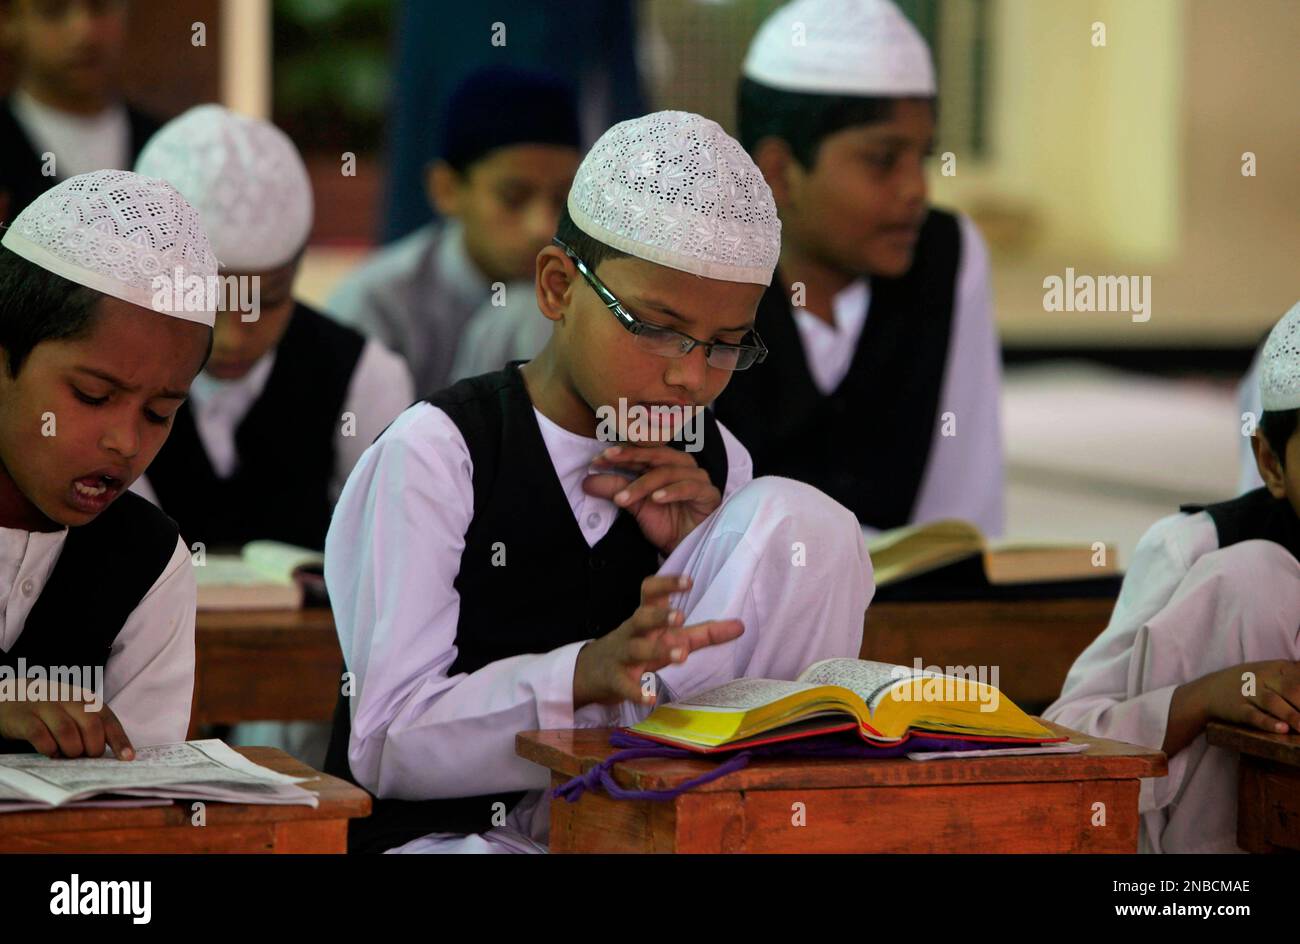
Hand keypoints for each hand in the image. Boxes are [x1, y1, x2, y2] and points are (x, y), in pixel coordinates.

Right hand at [0, 694, 135, 758]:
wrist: (9, 696)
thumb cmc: (49, 709)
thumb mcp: (73, 710)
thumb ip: (89, 725)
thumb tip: (110, 753)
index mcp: (84, 699)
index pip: (108, 719)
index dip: (119, 739)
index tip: (128, 757)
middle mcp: (67, 699)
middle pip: (90, 725)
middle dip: (93, 747)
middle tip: (87, 756)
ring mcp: (45, 706)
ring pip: (67, 731)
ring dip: (71, 749)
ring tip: (68, 755)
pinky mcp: (24, 718)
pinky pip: (40, 736)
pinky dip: (49, 749)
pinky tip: (50, 752)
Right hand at [572, 574, 742, 708]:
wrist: (591, 671)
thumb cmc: (639, 647)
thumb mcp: (670, 638)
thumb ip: (705, 633)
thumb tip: (742, 625)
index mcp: (646, 618)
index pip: (650, 592)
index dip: (667, 584)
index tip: (689, 581)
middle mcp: (633, 632)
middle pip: (641, 617)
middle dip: (658, 616)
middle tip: (679, 617)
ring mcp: (622, 656)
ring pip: (635, 649)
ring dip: (656, 650)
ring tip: (680, 655)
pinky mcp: (615, 680)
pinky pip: (624, 685)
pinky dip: (637, 691)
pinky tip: (650, 699)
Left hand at [583, 444, 721, 554]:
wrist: (686, 547)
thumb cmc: (665, 524)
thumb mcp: (634, 506)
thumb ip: (614, 490)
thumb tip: (586, 481)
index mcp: (665, 463)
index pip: (642, 451)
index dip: (619, 454)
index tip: (596, 460)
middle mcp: (683, 465)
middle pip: (656, 453)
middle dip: (629, 456)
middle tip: (607, 459)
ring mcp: (698, 478)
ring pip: (668, 472)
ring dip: (643, 483)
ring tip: (624, 498)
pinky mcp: (709, 494)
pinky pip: (689, 488)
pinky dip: (671, 492)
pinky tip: (656, 498)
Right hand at [1164, 660, 1299, 755]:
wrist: (1210, 691)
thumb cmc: (1251, 683)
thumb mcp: (1273, 673)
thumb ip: (1297, 676)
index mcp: (1277, 668)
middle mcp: (1263, 678)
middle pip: (1292, 690)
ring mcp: (1249, 693)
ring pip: (1274, 703)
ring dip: (1293, 717)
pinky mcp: (1237, 709)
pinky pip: (1253, 716)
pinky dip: (1267, 723)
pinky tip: (1281, 730)